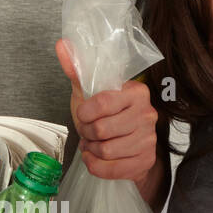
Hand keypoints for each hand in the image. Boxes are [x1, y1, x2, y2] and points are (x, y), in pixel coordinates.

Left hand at [55, 39, 157, 183]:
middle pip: (101, 129)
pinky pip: (110, 168)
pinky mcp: (146, 160)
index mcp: (136, 92)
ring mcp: (149, 139)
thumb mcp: (88, 91)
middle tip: (88, 131)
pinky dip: (96, 165)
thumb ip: (75, 69)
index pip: (102, 103)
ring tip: (94, 142)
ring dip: (92, 149)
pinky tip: (96, 157)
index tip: (83, 114)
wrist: (123, 144)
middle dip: (86, 132)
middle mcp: (147, 114)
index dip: (84, 113)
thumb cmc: (105, 114)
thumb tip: (62, 44)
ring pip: (105, 150)